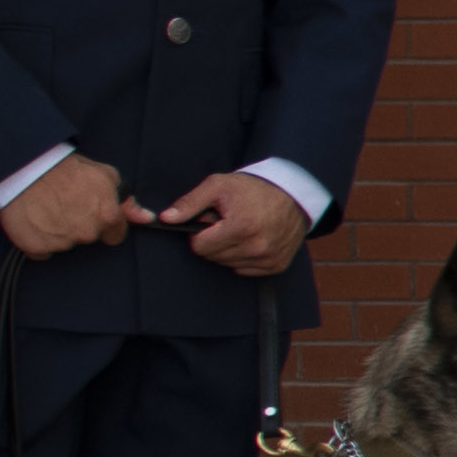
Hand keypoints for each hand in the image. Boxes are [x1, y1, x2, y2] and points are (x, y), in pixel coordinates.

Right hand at [0, 156, 136, 257]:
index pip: (114, 235)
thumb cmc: (67, 168)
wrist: (26, 167)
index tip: (90, 214)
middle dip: (80, 226)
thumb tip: (146, 218)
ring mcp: (61, 242)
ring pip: (64, 244)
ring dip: (57, 233)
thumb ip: (127, 201)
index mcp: (107, 217)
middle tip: (65, 205)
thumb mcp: (105, 176)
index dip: (104, 225)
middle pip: (88, 238)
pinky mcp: (37, 247)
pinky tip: (34, 221)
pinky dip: (37, 239)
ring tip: (46, 209)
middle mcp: (87, 233)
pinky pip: (41, 251)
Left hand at [161, 170, 311, 276]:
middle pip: (213, 257)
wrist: (292, 194)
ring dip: (228, 249)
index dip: (200, 233)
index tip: (211, 221)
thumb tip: (165, 219)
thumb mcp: (218, 186)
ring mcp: (268, 257)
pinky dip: (244, 257)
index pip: (200, 247)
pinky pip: (245, 270)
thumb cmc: (252, 188)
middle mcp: (257, 246)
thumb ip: (189, 203)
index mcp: (241, 227)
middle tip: (227, 222)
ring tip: (241, 229)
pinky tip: (252, 240)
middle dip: (214, 240)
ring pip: (227, 264)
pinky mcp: (276, 265)